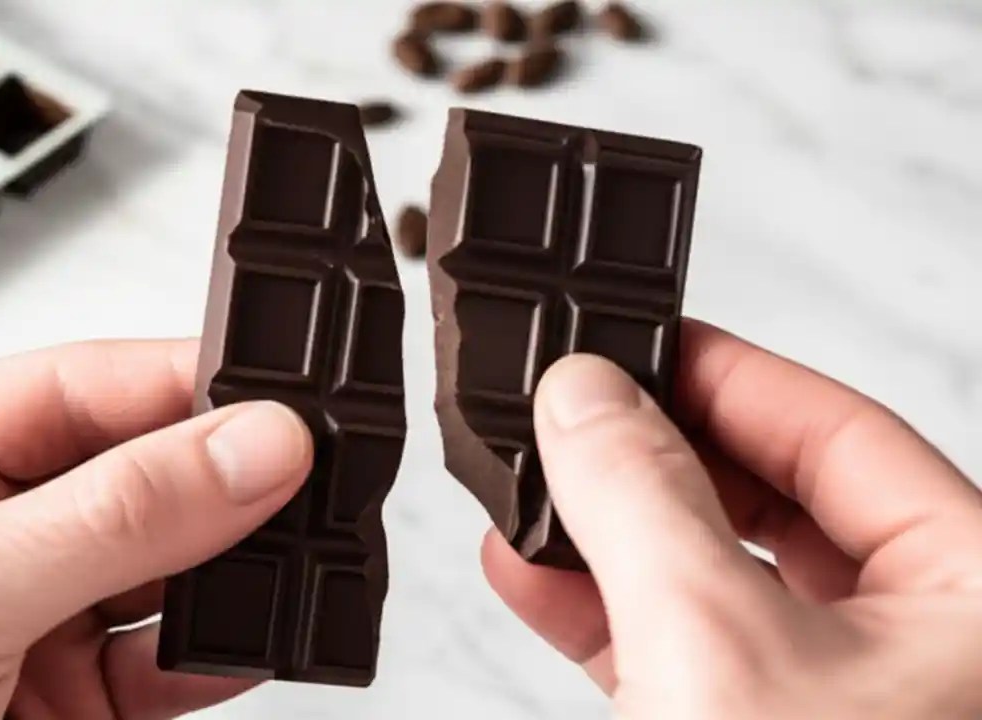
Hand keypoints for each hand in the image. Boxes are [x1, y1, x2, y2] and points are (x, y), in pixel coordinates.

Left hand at [0, 340, 312, 719]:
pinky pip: (178, 656)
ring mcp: (37, 616)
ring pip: (174, 562)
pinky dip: (230, 647)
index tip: (280, 395)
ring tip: (304, 547)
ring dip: (240, 560)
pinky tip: (262, 634)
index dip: (184, 381)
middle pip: (141, 468)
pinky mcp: (78, 700)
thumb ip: (108, 516)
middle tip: (312, 469)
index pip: (78, 386)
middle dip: (226, 472)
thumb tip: (249, 446)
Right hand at [483, 320, 981, 718]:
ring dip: (608, 536)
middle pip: (773, 498)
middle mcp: (918, 644)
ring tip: (529, 492)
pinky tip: (530, 573)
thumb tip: (586, 396)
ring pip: (713, 574)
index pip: (845, 434)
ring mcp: (838, 701)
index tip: (638, 342)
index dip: (729, 377)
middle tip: (574, 413)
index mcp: (974, 598)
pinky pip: (677, 646)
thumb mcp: (709, 637)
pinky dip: (600, 610)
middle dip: (651, 459)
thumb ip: (642, 497)